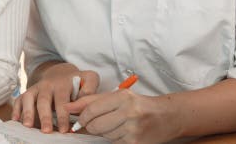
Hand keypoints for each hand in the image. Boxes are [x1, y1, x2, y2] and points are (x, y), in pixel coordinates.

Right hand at [12, 62, 98, 132]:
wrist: (61, 72)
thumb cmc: (77, 82)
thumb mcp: (88, 78)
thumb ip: (90, 87)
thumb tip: (83, 98)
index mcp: (63, 84)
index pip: (62, 101)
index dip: (63, 115)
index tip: (65, 130)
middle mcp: (47, 85)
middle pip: (44, 101)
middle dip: (45, 117)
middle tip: (46, 131)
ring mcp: (36, 88)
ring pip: (29, 98)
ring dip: (28, 112)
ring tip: (28, 126)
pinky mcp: (28, 92)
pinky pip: (20, 99)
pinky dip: (16, 108)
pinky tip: (16, 119)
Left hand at [65, 89, 180, 143]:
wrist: (168, 116)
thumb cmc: (139, 104)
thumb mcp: (117, 96)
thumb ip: (91, 101)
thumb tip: (68, 108)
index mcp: (122, 97)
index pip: (91, 110)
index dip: (82, 117)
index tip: (79, 120)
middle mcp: (129, 112)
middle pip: (95, 125)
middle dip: (91, 126)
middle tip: (95, 123)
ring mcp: (133, 129)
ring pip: (104, 135)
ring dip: (105, 132)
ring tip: (116, 124)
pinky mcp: (136, 143)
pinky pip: (114, 143)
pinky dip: (115, 138)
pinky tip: (123, 131)